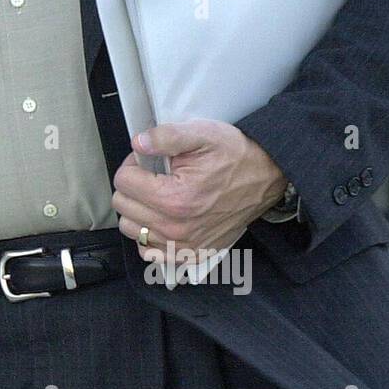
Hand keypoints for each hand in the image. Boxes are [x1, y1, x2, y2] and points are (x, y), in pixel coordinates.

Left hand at [111, 118, 287, 265]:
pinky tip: (161, 217)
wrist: (265, 175)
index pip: (123, 182)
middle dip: (132, 186)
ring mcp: (184, 245)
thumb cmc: (234, 155)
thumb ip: (165, 137)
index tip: (147, 160)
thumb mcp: (201, 134)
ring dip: (138, 210)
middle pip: (123, 206)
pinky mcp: (192, 254)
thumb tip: (138, 143)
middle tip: (153, 175)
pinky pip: (150, 252)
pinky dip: (149, 236)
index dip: (132, 165)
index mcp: (174, 198)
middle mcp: (177, 227)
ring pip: (132, 229)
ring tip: (157, 195)